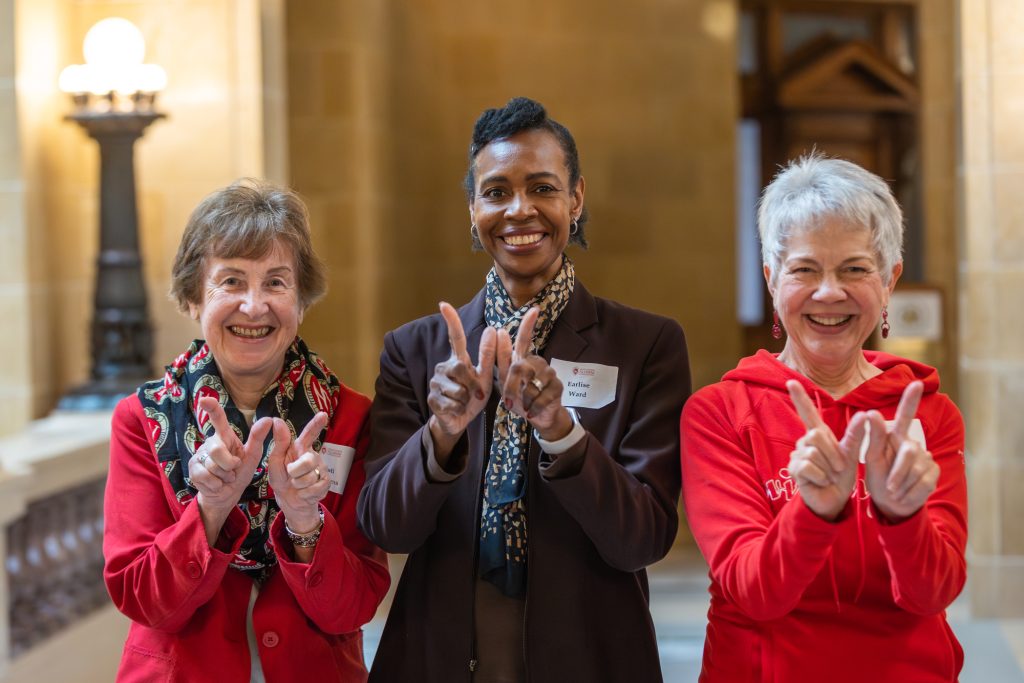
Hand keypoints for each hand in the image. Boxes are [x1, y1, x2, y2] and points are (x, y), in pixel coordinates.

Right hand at [190, 397, 271, 542]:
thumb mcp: (253, 456)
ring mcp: (199, 456)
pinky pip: (205, 476)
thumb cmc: (240, 473)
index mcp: (225, 437)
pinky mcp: (192, 470)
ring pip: (212, 465)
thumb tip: (269, 419)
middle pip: (217, 449)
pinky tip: (216, 484)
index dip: (212, 408)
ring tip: (225, 477)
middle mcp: (210, 443)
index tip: (205, 400)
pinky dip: (216, 484)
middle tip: (233, 470)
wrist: (227, 494)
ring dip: (224, 476)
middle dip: (230, 464)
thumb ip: (258, 438)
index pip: (218, 419)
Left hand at [267, 413, 330, 533]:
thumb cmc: (282, 478)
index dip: (316, 424)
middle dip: (296, 471)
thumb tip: (277, 420)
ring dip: (298, 485)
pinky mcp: (326, 482)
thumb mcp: (275, 462)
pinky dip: (305, 493)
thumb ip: (279, 443)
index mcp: (299, 448)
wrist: (290, 501)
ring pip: (310, 477)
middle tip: (291, 476)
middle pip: (308, 461)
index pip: (309, 434)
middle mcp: (313, 455)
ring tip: (297, 485)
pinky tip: (304, 492)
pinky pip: (315, 488)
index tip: (322, 415)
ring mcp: (321, 469)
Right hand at [427, 302, 496, 457]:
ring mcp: (435, 382)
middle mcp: (444, 367)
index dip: (451, 321)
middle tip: (477, 395)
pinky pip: (452, 404)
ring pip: (457, 390)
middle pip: (460, 369)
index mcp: (458, 360)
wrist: (459, 421)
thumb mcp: (486, 377)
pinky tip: (455, 410)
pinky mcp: (432, 399)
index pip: (454, 337)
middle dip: (473, 385)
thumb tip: (493, 329)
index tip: (443, 304)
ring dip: (467, 400)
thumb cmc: (473, 397)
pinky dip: (459, 410)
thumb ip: (489, 357)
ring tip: (464, 402)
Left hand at [500, 307, 571, 440]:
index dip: (528, 325)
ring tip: (524, 407)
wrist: (538, 419)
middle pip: (519, 367)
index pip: (525, 340)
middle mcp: (537, 363)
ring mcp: (550, 374)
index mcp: (523, 360)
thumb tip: (501, 332)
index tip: (534, 309)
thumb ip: (502, 363)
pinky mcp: (558, 387)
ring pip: (531, 383)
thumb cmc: (520, 400)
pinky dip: (534, 407)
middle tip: (508, 402)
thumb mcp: (505, 385)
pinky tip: (532, 411)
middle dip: (511, 387)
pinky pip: (542, 396)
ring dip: (524, 399)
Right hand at [787, 380, 865, 520]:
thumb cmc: (841, 476)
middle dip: (833, 453)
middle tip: (838, 468)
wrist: (834, 500)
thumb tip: (866, 413)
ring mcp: (797, 455)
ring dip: (828, 467)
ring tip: (830, 476)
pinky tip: (821, 482)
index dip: (799, 397)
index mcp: (819, 435)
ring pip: (813, 452)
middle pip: (816, 435)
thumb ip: (857, 434)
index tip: (790, 381)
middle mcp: (805, 442)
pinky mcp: (794, 469)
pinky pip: (808, 466)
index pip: (807, 412)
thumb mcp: (852, 454)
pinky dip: (821, 476)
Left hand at [862, 381, 938, 521]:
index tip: (917, 383)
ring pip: (916, 469)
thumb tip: (871, 411)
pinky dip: (911, 491)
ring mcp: (926, 457)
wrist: (891, 503)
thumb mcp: (871, 459)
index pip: (905, 415)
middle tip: (888, 486)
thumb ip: (873, 437)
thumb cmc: (878, 478)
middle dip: (897, 472)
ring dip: (902, 484)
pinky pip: (924, 482)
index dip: (910, 399)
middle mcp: (912, 444)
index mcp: (895, 437)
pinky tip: (906, 493)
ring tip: (895, 489)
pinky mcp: (934, 472)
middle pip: (909, 452)